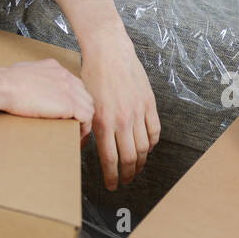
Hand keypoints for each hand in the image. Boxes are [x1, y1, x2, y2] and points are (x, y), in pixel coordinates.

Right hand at [2, 58, 94, 140]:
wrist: (5, 86)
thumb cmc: (6, 82)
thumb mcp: (24, 72)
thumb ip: (33, 77)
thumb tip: (27, 85)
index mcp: (56, 68)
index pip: (74, 84)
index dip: (74, 99)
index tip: (70, 112)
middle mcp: (66, 77)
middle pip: (84, 96)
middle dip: (82, 110)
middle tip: (77, 124)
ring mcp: (70, 90)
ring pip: (88, 107)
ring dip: (85, 122)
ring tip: (78, 134)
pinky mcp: (69, 104)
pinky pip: (86, 118)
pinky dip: (84, 129)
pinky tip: (78, 136)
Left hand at [80, 33, 160, 190]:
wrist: (109, 51)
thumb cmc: (92, 73)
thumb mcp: (84, 101)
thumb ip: (87, 124)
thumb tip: (89, 142)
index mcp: (103, 122)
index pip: (110, 160)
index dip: (111, 177)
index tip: (112, 185)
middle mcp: (122, 120)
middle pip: (129, 158)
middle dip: (127, 174)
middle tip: (125, 181)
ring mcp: (138, 112)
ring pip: (143, 148)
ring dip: (141, 162)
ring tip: (136, 168)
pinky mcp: (148, 103)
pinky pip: (154, 130)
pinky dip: (152, 143)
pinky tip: (147, 147)